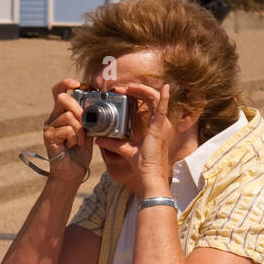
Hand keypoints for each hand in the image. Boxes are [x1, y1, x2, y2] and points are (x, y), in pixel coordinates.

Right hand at [42, 77, 93, 184]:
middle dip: (79, 109)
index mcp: (61, 113)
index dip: (67, 83)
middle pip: (64, 98)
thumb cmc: (79, 153)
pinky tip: (72, 146)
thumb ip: (88, 117)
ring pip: (68, 116)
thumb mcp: (87, 130)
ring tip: (79, 141)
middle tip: (85, 124)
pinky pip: (67, 129)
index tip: (78, 84)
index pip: (59, 91)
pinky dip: (74, 138)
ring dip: (79, 130)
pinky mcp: (49, 137)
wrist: (71, 174)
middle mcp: (53, 118)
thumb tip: (96, 103)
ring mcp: (49, 127)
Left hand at [94, 81, 174, 196]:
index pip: (149, 103)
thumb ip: (113, 143)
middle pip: (151, 97)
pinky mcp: (160, 128)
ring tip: (128, 87)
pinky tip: (164, 87)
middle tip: (120, 88)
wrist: (150, 176)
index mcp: (155, 126)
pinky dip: (164, 97)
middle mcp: (161, 123)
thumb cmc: (143, 166)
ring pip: (155, 98)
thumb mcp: (126, 150)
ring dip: (141, 90)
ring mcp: (162, 124)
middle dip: (136, 89)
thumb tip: (98, 140)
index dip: (137, 94)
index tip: (122, 92)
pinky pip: (163, 108)